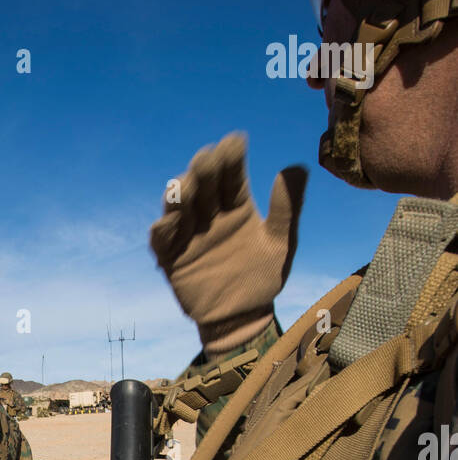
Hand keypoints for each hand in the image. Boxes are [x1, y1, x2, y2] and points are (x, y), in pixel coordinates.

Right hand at [149, 132, 307, 352]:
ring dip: (180, 192)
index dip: (231, 156)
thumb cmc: (263, 278)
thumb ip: (287, 208)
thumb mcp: (281, 244)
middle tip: (209, 159)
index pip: (231, 173)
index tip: (236, 141)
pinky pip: (161, 239)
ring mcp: (189, 234)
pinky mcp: (172, 257)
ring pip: (178, 205)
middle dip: (203, 168)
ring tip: (186, 187)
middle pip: (202, 183)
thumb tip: (298, 166)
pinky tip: (170, 222)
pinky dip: (163, 228)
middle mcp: (210, 214)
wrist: (242, 318)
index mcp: (237, 206)